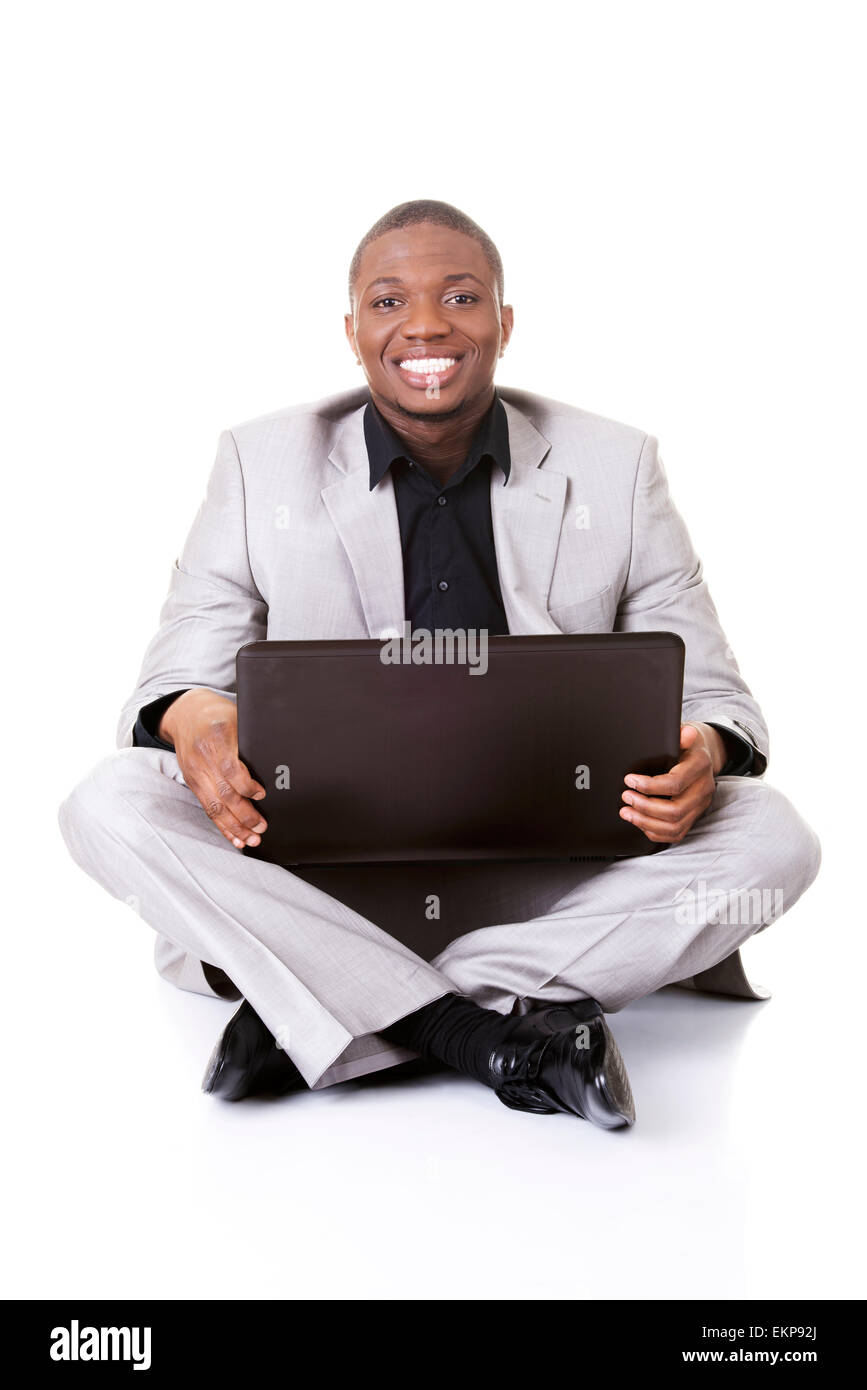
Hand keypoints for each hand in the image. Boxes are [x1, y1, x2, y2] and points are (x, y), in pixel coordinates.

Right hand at [160, 689, 267, 849]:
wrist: (186, 713)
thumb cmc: (219, 716)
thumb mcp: (238, 718)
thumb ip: (253, 739)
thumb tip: (279, 761)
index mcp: (219, 737)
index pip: (231, 768)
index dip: (246, 785)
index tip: (262, 794)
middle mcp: (204, 756)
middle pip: (224, 792)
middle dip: (244, 814)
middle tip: (262, 827)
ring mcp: (195, 771)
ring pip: (215, 806)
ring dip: (234, 827)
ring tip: (251, 839)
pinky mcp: (192, 781)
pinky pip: (207, 808)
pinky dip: (222, 826)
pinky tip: (234, 837)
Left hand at [619, 722, 727, 844]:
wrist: (702, 755)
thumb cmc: (686, 745)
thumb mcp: (683, 734)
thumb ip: (680, 735)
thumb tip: (685, 733)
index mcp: (700, 766)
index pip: (675, 783)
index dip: (648, 786)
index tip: (629, 780)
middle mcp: (704, 789)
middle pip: (675, 810)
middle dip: (645, 807)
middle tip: (625, 797)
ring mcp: (700, 805)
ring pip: (675, 826)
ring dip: (646, 822)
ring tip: (626, 812)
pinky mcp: (694, 817)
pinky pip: (676, 834)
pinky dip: (654, 831)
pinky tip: (639, 821)